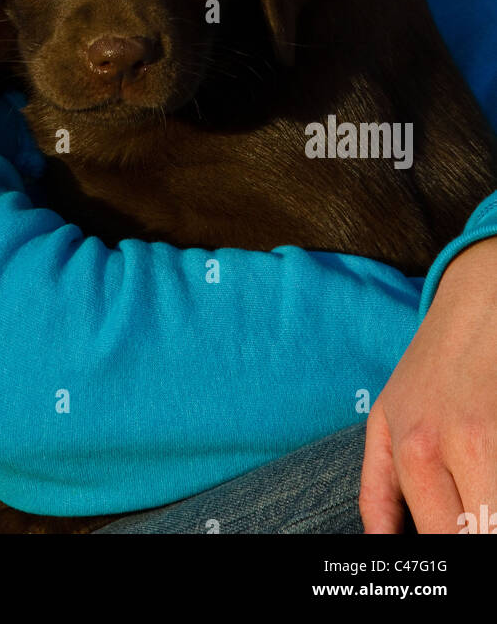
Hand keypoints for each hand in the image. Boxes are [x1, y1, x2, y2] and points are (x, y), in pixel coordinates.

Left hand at [359, 234, 496, 532]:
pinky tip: (495, 484)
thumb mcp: (386, 417)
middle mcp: (464, 446)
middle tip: (470, 521)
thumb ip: (378, 490)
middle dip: (475, 537)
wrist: (482, 303)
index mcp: (416, 450)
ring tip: (482, 503)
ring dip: (492, 516)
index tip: (451, 543)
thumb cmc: (432, 367)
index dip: (449, 561)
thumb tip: (380, 547)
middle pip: (479, 535)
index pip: (439, 544)